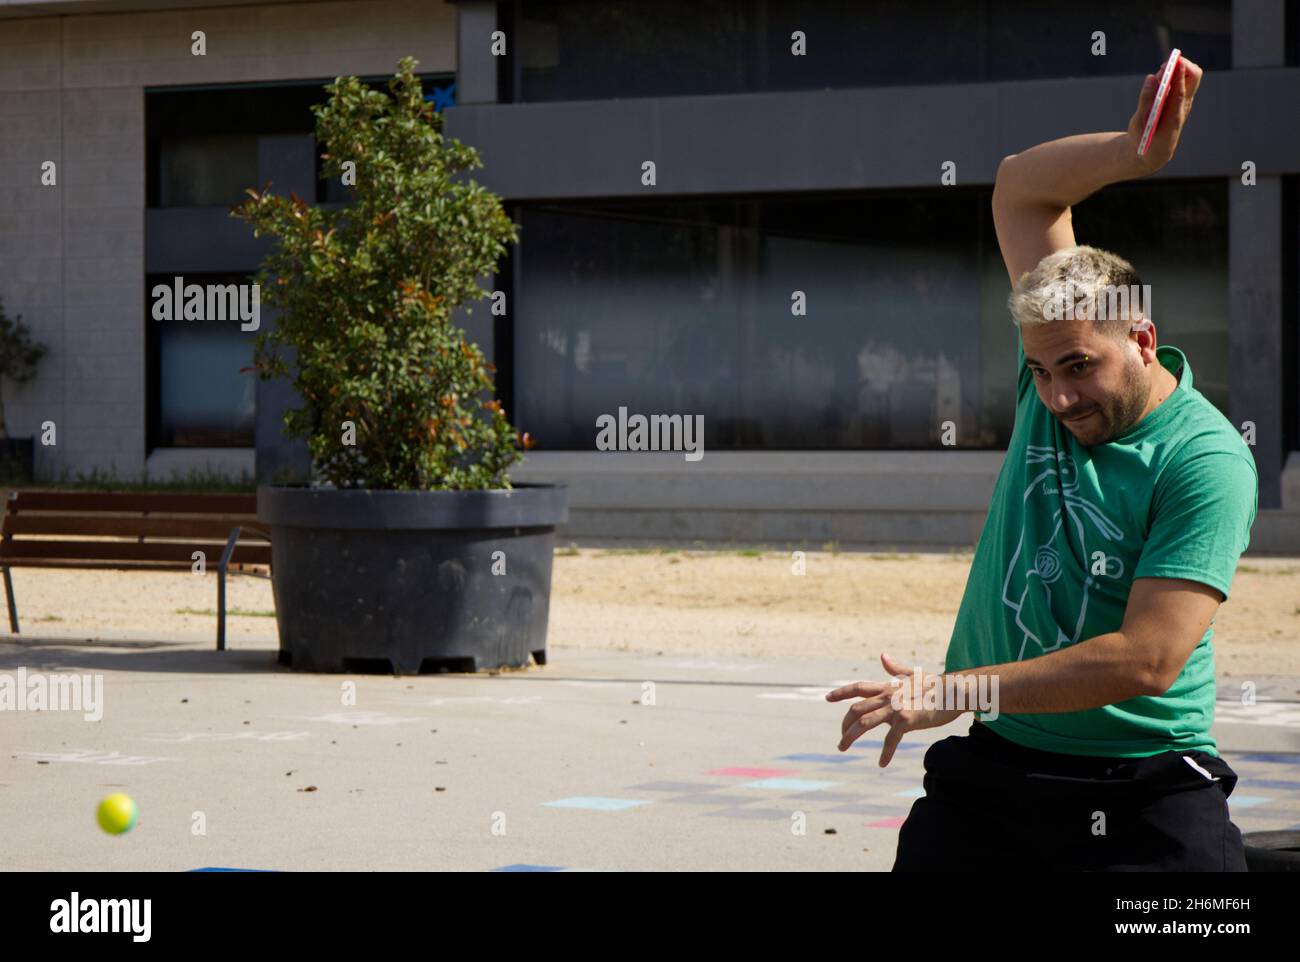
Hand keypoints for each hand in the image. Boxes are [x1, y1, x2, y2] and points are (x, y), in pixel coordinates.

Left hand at [825, 653, 967, 766]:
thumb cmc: (935, 685)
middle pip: (856, 709)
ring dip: (850, 736)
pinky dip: (885, 752)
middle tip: (841, 740)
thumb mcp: (912, 675)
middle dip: (844, 725)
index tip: (827, 697)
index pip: (858, 687)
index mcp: (887, 687)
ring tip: (842, 747)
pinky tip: (882, 763)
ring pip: (864, 722)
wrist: (954, 691)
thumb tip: (883, 656)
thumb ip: (895, 669)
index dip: (841, 692)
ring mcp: (896, 707)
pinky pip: (890, 739)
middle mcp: (887, 696)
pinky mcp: (907, 719)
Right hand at [1126, 56, 1202, 173]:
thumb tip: (1151, 77)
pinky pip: (1182, 82)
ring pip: (1189, 77)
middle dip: (1182, 66)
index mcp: (1174, 116)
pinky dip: (1172, 76)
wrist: (1155, 152)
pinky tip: (1159, 81)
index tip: (1176, 61)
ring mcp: (1184, 102)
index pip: (1181, 91)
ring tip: (1159, 74)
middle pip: (1194, 77)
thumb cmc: (1145, 138)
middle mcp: (1183, 106)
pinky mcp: (1180, 100)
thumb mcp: (1138, 124)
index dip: (1179, 75)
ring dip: (1176, 70)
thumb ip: (1145, 100)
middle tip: (1164, 66)